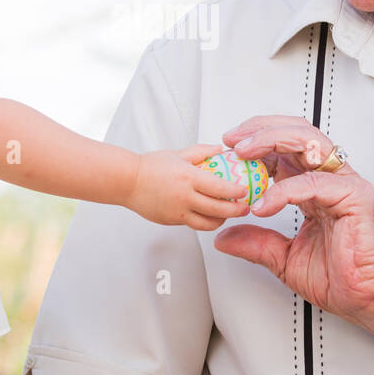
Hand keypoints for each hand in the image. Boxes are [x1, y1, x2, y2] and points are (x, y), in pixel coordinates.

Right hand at [127, 144, 253, 229]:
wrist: (128, 182)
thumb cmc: (150, 166)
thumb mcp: (178, 154)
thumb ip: (201, 152)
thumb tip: (220, 149)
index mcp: (188, 178)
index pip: (220, 188)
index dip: (236, 192)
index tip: (246, 191)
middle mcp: (185, 197)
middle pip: (219, 210)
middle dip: (236, 211)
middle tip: (245, 208)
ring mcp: (178, 212)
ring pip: (208, 223)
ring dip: (221, 219)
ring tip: (228, 214)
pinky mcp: (172, 221)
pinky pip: (193, 224)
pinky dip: (205, 221)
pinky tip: (209, 215)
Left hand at [215, 116, 373, 346]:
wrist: (369, 298)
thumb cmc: (341, 277)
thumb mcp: (283, 259)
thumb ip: (255, 243)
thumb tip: (224, 237)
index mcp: (314, 187)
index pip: (284, 148)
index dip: (255, 142)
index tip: (228, 150)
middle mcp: (330, 178)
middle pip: (296, 132)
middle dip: (260, 129)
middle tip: (232, 141)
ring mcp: (344, 183)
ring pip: (308, 141)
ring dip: (271, 140)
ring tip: (244, 152)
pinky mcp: (354, 196)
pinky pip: (314, 183)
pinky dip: (283, 190)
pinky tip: (262, 204)